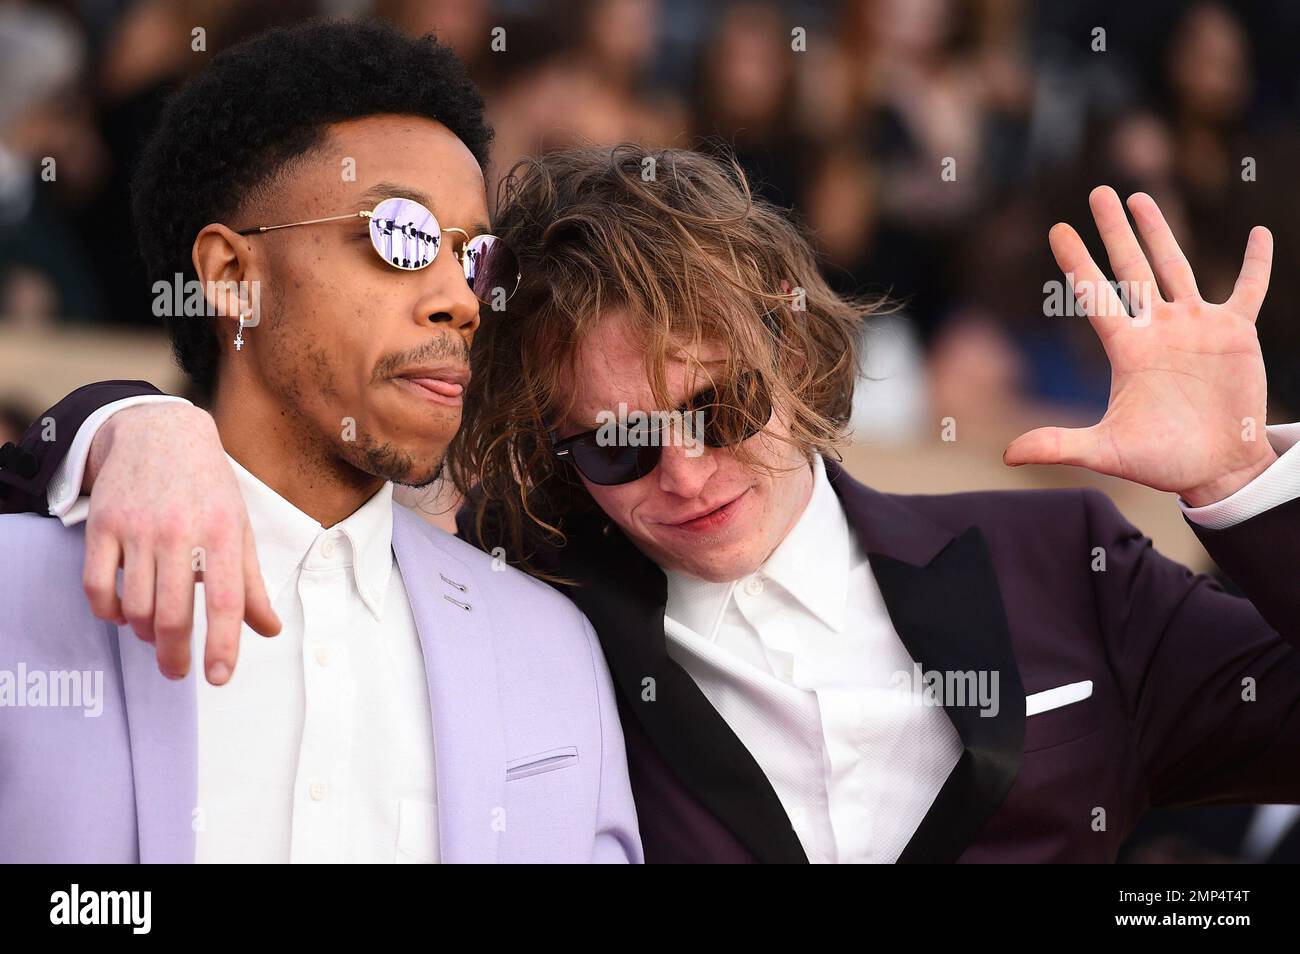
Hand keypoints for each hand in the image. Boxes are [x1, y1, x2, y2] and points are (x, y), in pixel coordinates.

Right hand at [81, 403, 279, 682]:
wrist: (161, 432)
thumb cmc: (209, 488)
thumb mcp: (239, 529)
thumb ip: (252, 583)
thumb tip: (270, 630)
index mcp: (223, 532)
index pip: (226, 601)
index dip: (223, 645)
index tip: (218, 678)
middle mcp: (181, 531)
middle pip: (175, 613)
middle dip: (176, 654)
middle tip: (178, 671)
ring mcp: (138, 528)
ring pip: (137, 606)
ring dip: (146, 633)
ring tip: (156, 634)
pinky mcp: (103, 525)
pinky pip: (98, 586)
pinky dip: (110, 611)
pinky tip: (124, 614)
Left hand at [1004, 187, 1274, 506]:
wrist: (1217, 470)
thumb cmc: (1163, 461)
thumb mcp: (1108, 451)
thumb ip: (1059, 444)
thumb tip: (1008, 455)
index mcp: (1128, 349)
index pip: (1096, 295)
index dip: (1077, 262)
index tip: (1057, 229)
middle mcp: (1158, 330)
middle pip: (1131, 268)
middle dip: (1115, 231)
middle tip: (1099, 191)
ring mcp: (1196, 327)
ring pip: (1176, 267)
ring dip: (1161, 231)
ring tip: (1141, 196)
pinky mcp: (1236, 334)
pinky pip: (1248, 290)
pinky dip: (1257, 264)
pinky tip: (1259, 233)